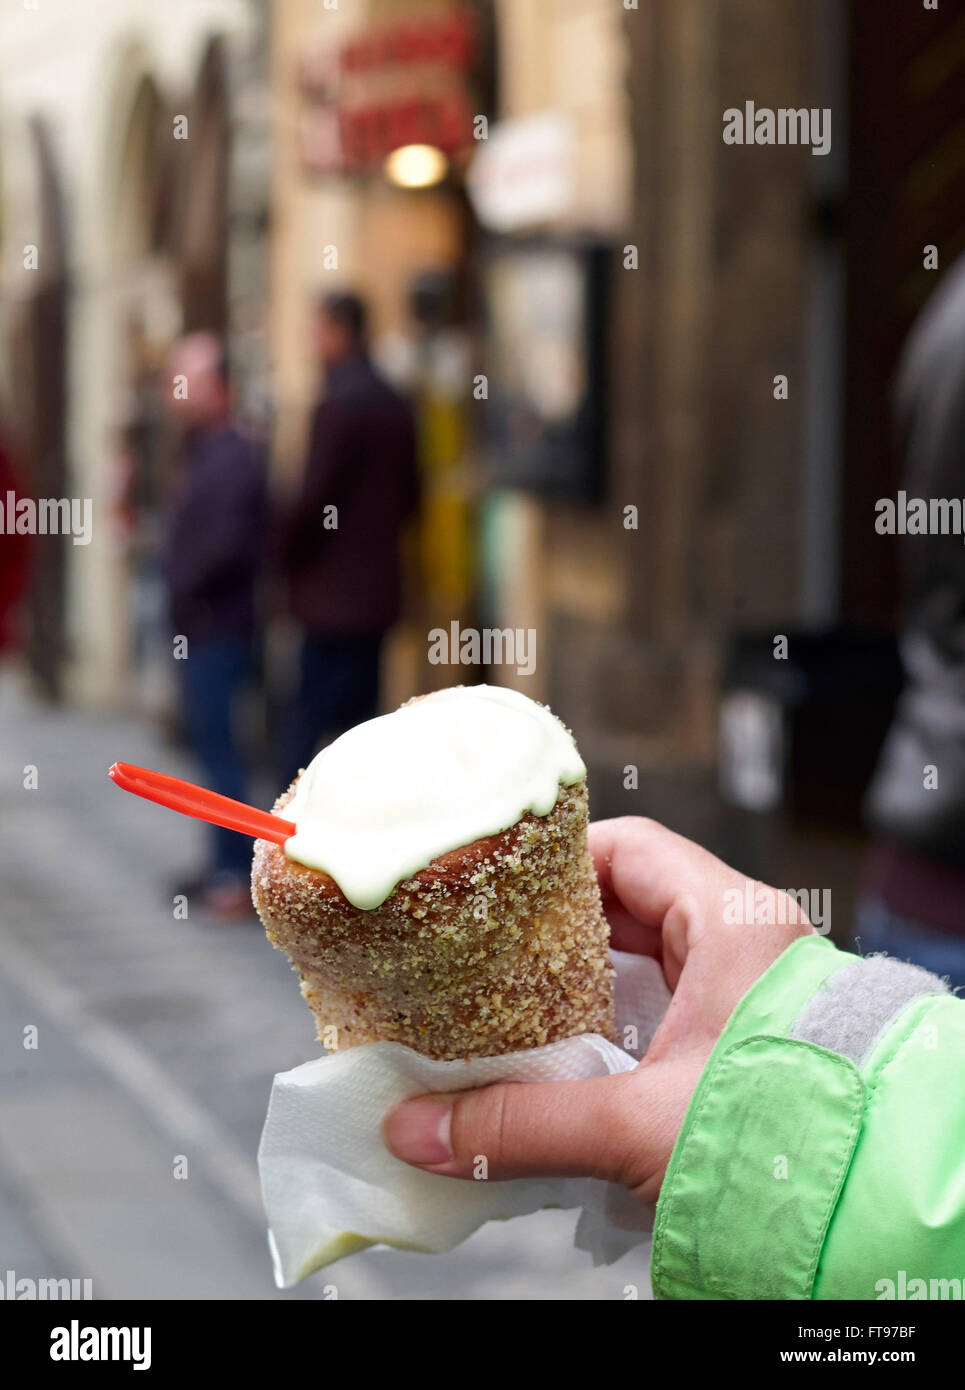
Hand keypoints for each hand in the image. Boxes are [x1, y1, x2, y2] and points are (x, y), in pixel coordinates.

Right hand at [383, 817, 811, 1204]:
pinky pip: (661, 1014)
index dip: (555, 862)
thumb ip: (521, 1125)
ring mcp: (743, 994)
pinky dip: (610, 1030)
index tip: (492, 890)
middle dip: (552, 936)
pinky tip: (563, 1064)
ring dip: (578, 990)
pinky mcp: (740, 1043)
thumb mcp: (639, 1124)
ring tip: (508, 1011)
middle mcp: (742, 944)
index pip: (628, 848)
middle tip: (483, 957)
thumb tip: (416, 1129)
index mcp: (731, 921)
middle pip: (627, 907)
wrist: (867, 1212)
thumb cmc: (782, 1141)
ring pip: (643, 966)